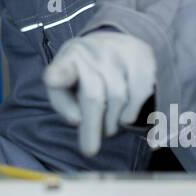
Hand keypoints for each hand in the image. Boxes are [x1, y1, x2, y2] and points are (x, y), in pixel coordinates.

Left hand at [42, 30, 156, 156]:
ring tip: (107, 126)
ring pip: (118, 98)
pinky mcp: (141, 55)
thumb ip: (64, 104)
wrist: (113, 45)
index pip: (61, 67)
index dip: (58, 75)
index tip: (54, 81)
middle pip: (93, 96)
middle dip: (92, 127)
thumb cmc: (84, 76)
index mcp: (69, 57)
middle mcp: (93, 50)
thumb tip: (77, 120)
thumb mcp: (66, 86)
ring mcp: (119, 50)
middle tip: (89, 150)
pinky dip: (132, 112)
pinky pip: (140, 93)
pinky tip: (124, 116)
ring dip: (112, 121)